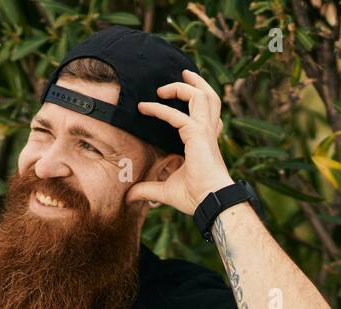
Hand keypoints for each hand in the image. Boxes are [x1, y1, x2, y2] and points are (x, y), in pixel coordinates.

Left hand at [125, 69, 234, 215]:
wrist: (210, 203)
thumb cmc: (195, 198)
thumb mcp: (166, 191)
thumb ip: (148, 190)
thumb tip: (130, 196)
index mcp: (205, 142)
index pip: (206, 115)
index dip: (196, 104)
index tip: (179, 101)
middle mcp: (208, 133)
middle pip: (210, 98)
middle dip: (197, 82)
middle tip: (183, 73)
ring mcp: (205, 132)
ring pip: (202, 96)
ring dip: (182, 87)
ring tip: (163, 87)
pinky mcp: (197, 135)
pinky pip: (177, 115)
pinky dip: (160, 110)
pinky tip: (146, 108)